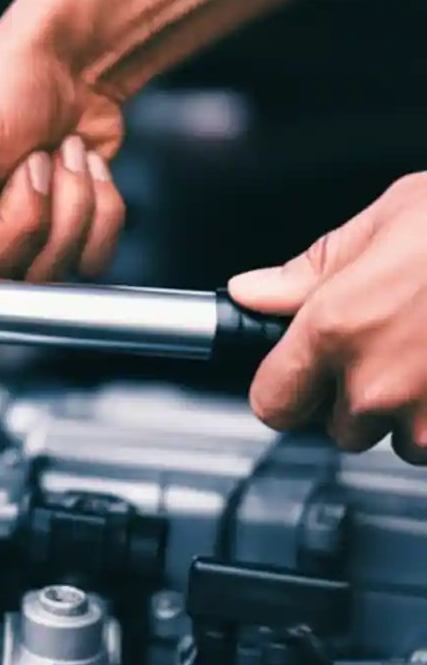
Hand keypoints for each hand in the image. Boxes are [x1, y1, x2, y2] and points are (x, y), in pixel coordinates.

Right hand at [0, 36, 127, 280]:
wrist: (72, 65)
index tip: (2, 196)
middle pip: (7, 280)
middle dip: (39, 213)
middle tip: (33, 161)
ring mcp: (10, 247)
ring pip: (55, 273)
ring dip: (76, 204)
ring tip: (57, 156)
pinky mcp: (57, 245)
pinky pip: (92, 260)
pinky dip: (102, 209)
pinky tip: (81, 170)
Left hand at [229, 173, 426, 462]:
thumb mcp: (386, 222)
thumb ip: (310, 270)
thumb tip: (254, 292)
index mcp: (337, 328)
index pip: (273, 402)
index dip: (285, 389)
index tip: (297, 377)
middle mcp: (378, 384)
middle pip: (339, 427)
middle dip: (357, 395)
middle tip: (392, 347)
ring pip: (401, 443)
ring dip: (413, 412)